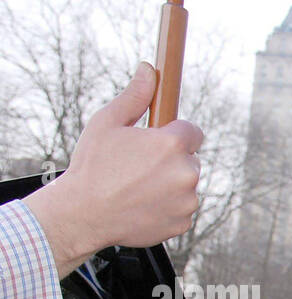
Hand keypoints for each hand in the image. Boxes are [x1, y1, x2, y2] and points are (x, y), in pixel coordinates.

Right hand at [24, 62, 203, 277]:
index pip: (193, 132)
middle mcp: (187, 173)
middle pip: (190, 160)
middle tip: (139, 167)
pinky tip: (142, 205)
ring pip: (186, 186)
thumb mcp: (108, 123)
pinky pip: (181, 209)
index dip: (175, 135)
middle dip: (171, 160)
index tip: (159, 141)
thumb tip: (149, 70)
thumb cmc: (93, 166)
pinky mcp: (184, 223)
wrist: (83, 214)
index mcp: (172, 144)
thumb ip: (135, 96)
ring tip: (137, 188)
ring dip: (170, 185)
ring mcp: (187, 201)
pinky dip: (167, 207)